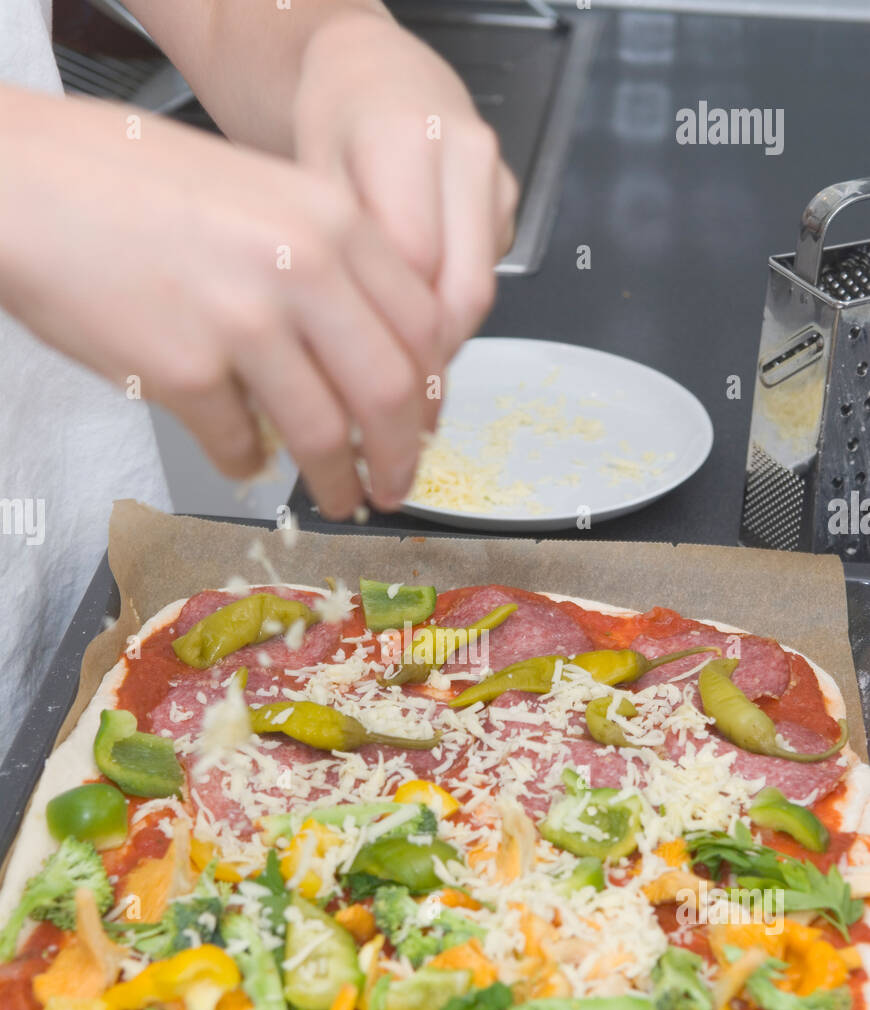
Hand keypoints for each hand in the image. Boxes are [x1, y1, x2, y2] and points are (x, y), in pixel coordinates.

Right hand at [0, 87, 443, 516]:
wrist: (27, 183)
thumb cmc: (132, 186)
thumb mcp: (260, 195)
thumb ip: (327, 263)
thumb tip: (375, 353)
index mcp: (331, 217)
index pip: (423, 326)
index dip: (431, 393)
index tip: (422, 426)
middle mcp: (301, 267)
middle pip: (390, 391)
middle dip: (400, 456)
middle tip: (395, 486)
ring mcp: (242, 322)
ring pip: (324, 434)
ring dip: (336, 481)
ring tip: (336, 497)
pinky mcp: (184, 371)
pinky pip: (239, 445)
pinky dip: (246, 463)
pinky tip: (243, 457)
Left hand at [291, 10, 517, 368]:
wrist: (376, 73)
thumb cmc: (335, 122)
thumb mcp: (308, 179)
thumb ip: (336, 251)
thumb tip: (352, 344)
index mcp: (405, 138)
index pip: (415, 262)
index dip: (392, 325)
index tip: (364, 362)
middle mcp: (463, 153)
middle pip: (465, 287)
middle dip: (429, 350)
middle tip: (392, 385)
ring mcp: (495, 177)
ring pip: (482, 287)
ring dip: (444, 333)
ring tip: (397, 355)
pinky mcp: (509, 198)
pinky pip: (487, 272)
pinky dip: (452, 303)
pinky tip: (414, 310)